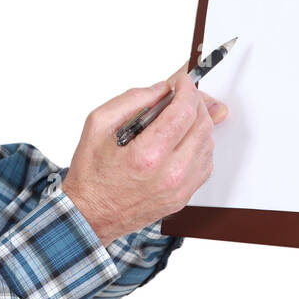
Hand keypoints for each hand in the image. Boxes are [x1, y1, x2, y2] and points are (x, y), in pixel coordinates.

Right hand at [60, 66, 228, 244]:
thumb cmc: (91, 174)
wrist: (90, 214)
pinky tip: (182, 141)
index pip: (184, 112)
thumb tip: (160, 90)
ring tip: (180, 119)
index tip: (182, 83)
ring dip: (199, 125)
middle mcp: (168, 174)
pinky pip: (206, 164)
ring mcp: (179, 189)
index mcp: (146, 155)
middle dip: (196, 103)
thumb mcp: (98, 124)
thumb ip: (131, 100)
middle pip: (203, 126)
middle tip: (183, 96)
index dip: (187, 90)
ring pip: (209, 144)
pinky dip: (199, 146)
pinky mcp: (183, 197)